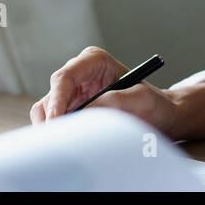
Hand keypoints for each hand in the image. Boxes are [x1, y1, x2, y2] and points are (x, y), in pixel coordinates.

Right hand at [29, 46, 182, 137]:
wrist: (159, 115)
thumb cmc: (153, 103)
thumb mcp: (140, 100)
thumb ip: (113, 102)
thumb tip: (83, 112)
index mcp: (94, 61)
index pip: (65, 78)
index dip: (56, 101)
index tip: (57, 123)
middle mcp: (78, 73)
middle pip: (51, 96)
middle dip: (52, 119)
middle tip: (59, 142)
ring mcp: (72, 92)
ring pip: (46, 110)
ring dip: (53, 128)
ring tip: (70, 143)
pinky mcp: (70, 109)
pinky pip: (52, 121)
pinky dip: (57, 133)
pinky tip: (70, 143)